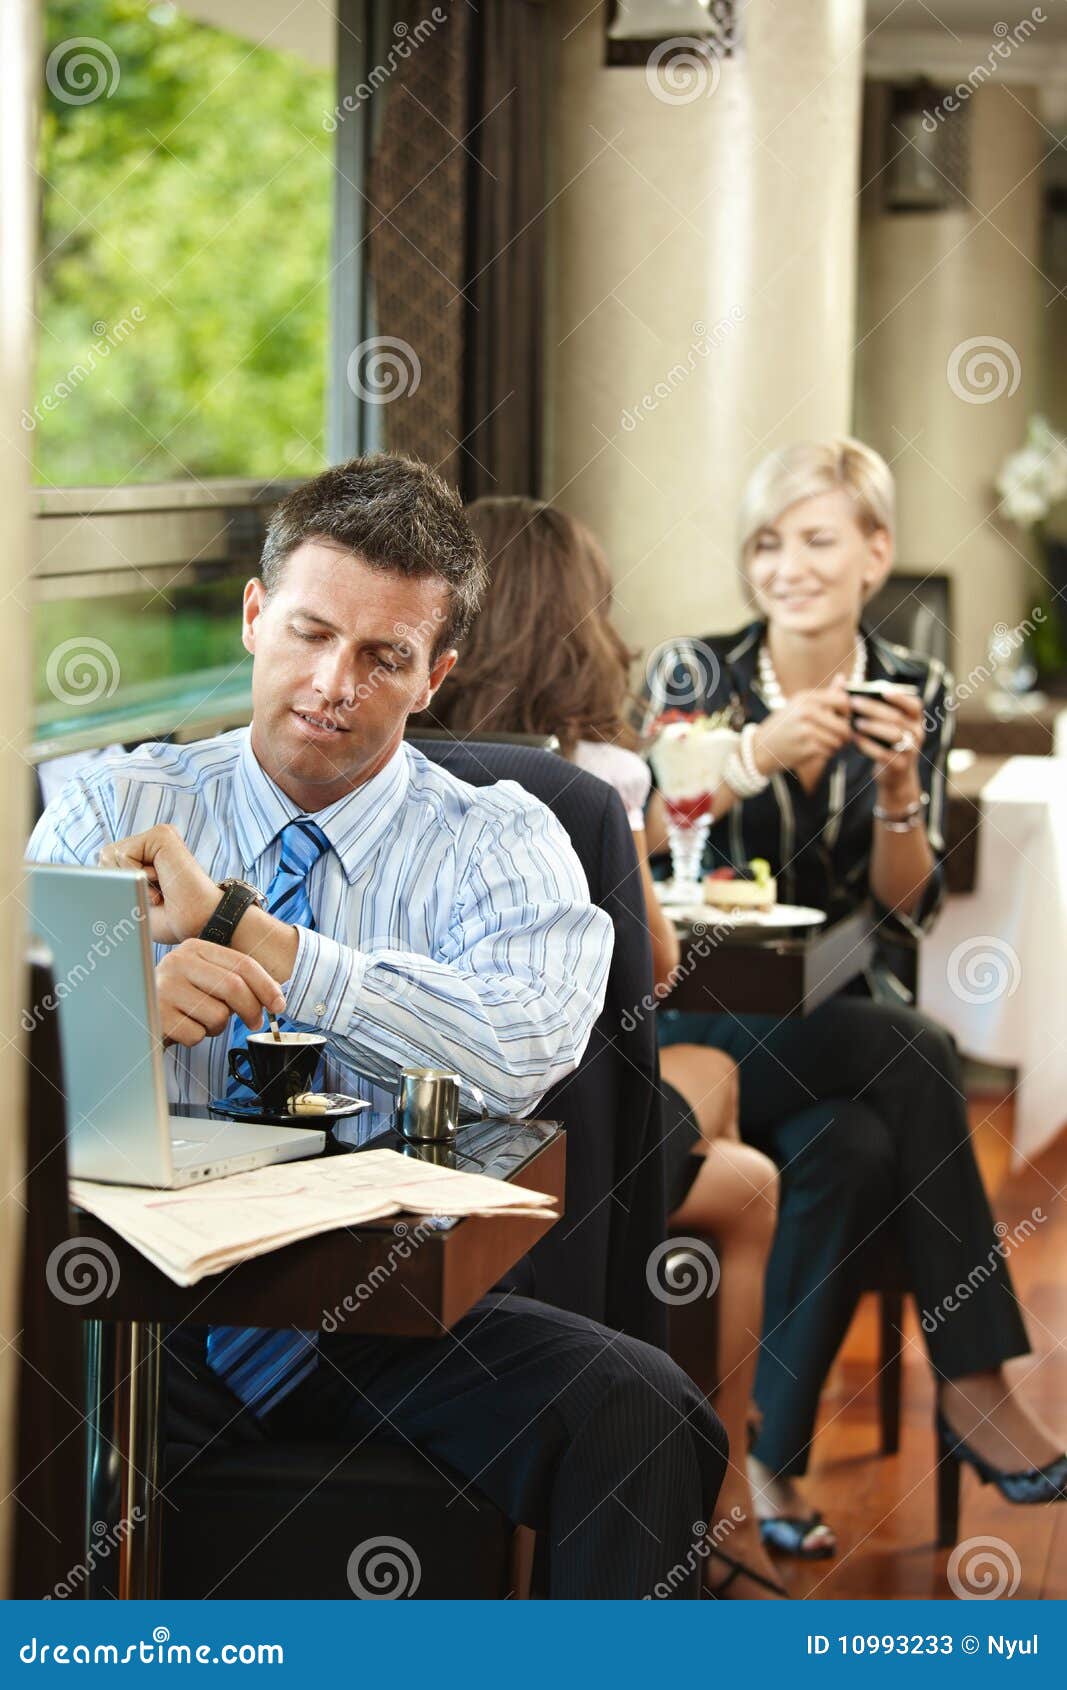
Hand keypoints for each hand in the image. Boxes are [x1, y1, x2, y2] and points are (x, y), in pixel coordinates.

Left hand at [99, 822, 219, 943]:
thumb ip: (113, 882)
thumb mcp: (132, 900)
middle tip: (154, 894)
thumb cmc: (170, 918)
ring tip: (158, 888)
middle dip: (121, 883)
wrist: (198, 922)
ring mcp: (157, 837)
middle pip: (103, 858)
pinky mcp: (161, 834)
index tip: (147, 901)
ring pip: (111, 855)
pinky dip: (138, 874)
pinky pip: (124, 854)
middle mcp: (150, 843)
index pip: (104, 867)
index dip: (117, 888)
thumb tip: (94, 869)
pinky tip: (162, 879)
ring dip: (132, 880)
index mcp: (143, 856)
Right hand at [155, 939, 285, 1048]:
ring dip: (217, 1026)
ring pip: (217, 1015)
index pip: (243, 964)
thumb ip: (234, 980)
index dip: (267, 986)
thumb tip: (275, 998)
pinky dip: (197, 1038)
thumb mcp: (205, 980)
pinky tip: (183, 1028)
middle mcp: (178, 962)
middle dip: (252, 1009)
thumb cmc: (181, 1000)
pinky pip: (197, 1034)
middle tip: (255, 1022)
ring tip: (200, 1020)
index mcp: (195, 948)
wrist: (138, 1014)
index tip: (279, 1005)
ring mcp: (165, 988)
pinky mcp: (157, 1015)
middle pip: (234, 987)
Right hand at [750, 685, 852, 775]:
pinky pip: (829, 751)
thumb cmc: (784, 724)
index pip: (842, 700)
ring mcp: (805, 730)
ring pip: (837, 740)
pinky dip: (827, 753)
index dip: (847, 711)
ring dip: (836, 745)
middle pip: (843, 725)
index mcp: (806, 697)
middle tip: (840, 736)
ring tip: (826, 743)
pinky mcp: (805, 747)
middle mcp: (806, 711)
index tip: (842, 718)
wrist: (761, 747)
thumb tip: (843, 677)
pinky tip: (818, 751)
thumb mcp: (800, 704)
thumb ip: (825, 694)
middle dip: (844, 733)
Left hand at [851, 688, 924, 802]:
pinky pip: (884, 754)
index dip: (900, 697)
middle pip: (897, 718)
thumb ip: (880, 711)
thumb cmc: (888, 744)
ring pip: (893, 735)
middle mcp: (918, 734)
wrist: (896, 776)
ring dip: (872, 726)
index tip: (882, 690)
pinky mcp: (900, 766)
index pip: (914, 705)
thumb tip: (859, 695)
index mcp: (916, 721)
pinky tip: (855, 738)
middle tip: (854, 702)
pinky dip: (868, 745)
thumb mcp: (890, 727)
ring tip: (855, 722)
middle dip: (874, 708)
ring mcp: (911, 751)